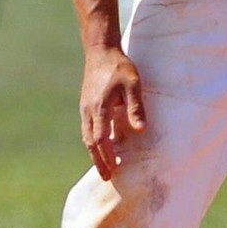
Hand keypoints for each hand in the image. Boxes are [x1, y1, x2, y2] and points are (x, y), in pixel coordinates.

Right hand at [79, 45, 147, 180]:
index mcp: (100, 107)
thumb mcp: (133, 84)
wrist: (100, 51)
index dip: (106, 155)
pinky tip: (100, 146)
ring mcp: (85, 108)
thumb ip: (136, 107)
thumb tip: (141, 130)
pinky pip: (87, 128)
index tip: (114, 169)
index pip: (100, 139)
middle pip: (90, 142)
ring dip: (94, 153)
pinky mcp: (86, 105)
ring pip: (86, 136)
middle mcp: (89, 110)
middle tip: (107, 177)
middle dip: (98, 160)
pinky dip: (92, 142)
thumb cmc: (119, 66)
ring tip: (104, 167)